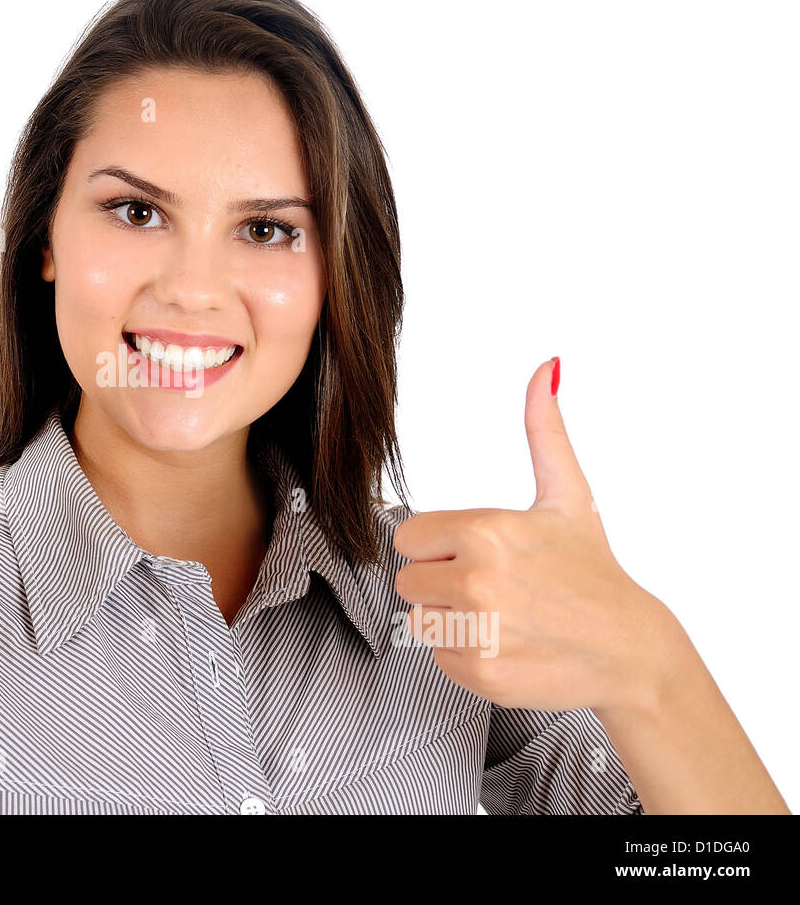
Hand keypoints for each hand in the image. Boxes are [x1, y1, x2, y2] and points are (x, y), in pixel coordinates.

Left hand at [392, 357, 672, 713]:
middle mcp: (476, 580)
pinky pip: (439, 657)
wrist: (631, 648)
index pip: (409, 538)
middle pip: (408, 581)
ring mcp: (478, 630)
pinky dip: (467, 656)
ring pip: (420, 620)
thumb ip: (544, 430)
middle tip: (494, 588)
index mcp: (484, 531)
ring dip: (452, 621)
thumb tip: (546, 368)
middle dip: (443, 583)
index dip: (439, 546)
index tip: (476, 554)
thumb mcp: (569, 495)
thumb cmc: (591, 568)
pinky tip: (507, 645)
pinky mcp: (480, 672)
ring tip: (501, 616)